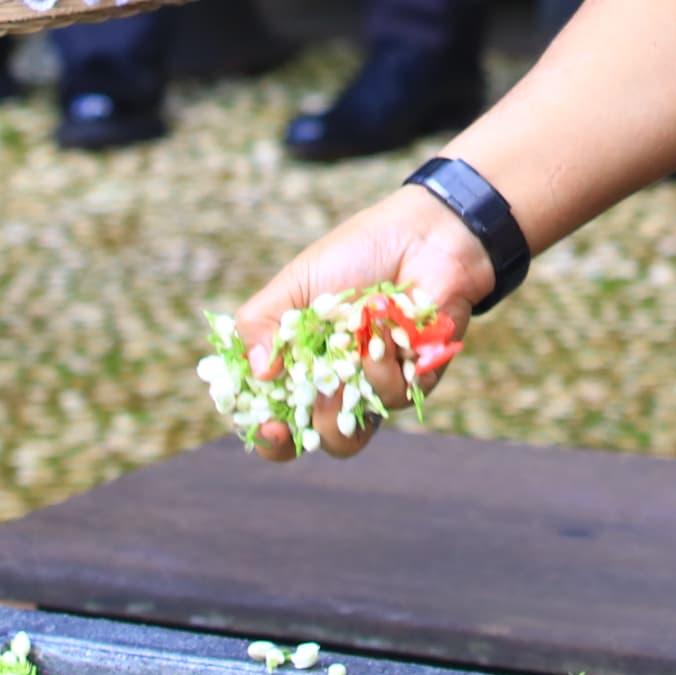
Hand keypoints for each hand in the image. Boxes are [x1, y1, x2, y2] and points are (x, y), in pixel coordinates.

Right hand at [232, 184, 497, 459]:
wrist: (418, 235)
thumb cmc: (354, 254)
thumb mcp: (296, 282)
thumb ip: (261, 322)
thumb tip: (257, 373)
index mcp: (302, 365)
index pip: (277, 420)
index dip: (270, 435)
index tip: (272, 426)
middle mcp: (338, 385)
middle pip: (320, 439)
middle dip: (317, 426)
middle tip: (324, 391)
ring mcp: (377, 385)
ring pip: (359, 434)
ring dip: (354, 392)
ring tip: (360, 346)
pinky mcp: (416, 379)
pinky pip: (398, 398)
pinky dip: (389, 364)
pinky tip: (389, 324)